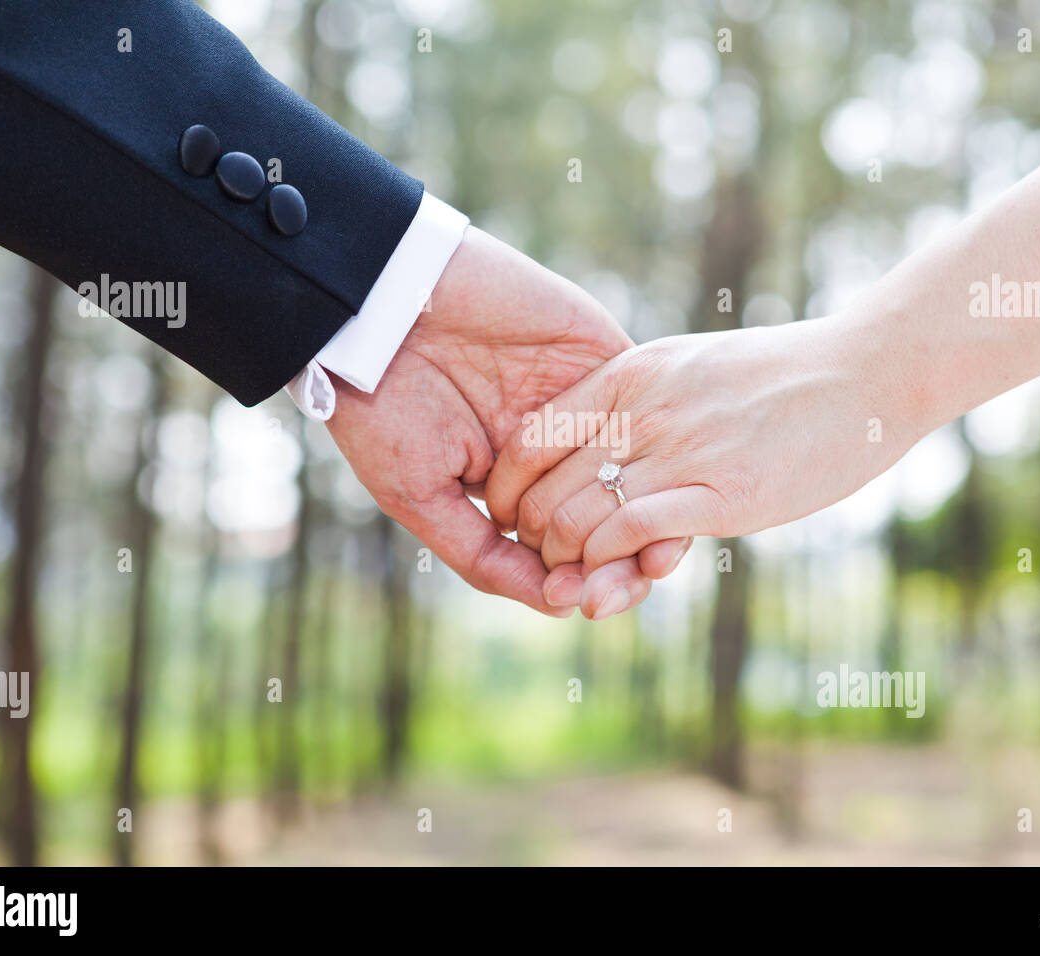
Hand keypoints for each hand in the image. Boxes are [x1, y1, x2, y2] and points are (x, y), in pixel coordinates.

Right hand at [325, 227, 683, 615]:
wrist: (381, 305)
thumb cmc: (382, 407)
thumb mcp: (420, 498)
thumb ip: (485, 556)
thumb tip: (561, 605)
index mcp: (513, 484)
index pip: (566, 542)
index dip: (587, 577)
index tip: (595, 605)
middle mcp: (556, 449)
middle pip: (612, 513)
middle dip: (628, 557)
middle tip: (635, 587)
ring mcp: (584, 405)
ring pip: (640, 470)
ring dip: (655, 515)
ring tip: (656, 558)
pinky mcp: (604, 359)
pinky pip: (645, 413)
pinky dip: (658, 455)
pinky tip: (659, 498)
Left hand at [484, 315, 922, 610]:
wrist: (868, 373)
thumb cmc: (783, 377)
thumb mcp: (692, 369)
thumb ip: (641, 403)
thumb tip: (599, 446)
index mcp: (630, 374)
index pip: (531, 436)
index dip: (508, 486)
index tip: (516, 515)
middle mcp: (643, 409)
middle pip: (544, 487)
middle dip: (531, 537)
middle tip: (543, 562)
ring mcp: (682, 450)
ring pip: (578, 517)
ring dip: (565, 562)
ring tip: (574, 580)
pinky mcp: (723, 494)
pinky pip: (630, 532)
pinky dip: (608, 563)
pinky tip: (614, 578)